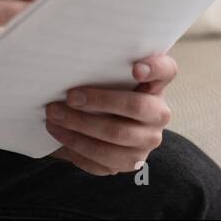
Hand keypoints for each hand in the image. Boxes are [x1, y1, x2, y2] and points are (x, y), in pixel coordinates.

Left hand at [44, 52, 176, 175]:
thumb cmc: (103, 91)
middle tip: (69, 97)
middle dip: (99, 101)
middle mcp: (158, 115)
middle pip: (135, 106)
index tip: (135, 68)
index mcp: (156, 85)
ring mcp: (146, 142)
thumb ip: (103, 65)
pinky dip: (77, 148)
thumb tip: (69, 56)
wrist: (101, 125)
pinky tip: (60, 135)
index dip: (154, 68)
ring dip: (80, 128)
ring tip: (54, 118)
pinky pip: (104, 161)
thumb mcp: (108, 76)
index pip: (167, 70)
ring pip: (116, 137)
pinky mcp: (131, 164)